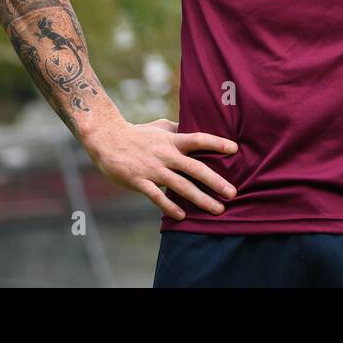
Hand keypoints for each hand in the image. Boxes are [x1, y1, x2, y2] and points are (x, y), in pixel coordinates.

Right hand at [84, 117, 237, 220]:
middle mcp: (166, 154)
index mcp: (172, 140)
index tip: (234, 149)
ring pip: (180, 185)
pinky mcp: (139, 181)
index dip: (216, 143)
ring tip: (217, 209)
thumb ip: (178, 130)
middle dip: (215, 181)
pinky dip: (170, 206)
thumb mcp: (159, 126)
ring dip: (200, 198)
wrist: (107, 139)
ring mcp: (153, 169)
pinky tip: (182, 216)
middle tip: (233, 192)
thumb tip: (194, 128)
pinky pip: (157, 196)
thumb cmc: (136, 133)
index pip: (198, 139)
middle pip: (195, 167)